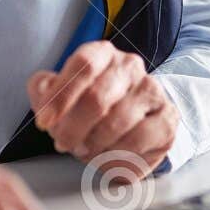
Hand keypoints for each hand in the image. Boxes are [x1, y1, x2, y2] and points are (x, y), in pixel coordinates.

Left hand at [27, 41, 178, 174]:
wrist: (130, 129)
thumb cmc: (90, 111)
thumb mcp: (60, 97)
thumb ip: (43, 89)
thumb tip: (43, 89)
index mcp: (102, 53)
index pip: (83, 65)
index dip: (60, 96)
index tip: (45, 123)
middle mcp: (130, 66)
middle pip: (97, 98)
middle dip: (73, 128)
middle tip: (64, 144)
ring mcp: (152, 91)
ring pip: (117, 122)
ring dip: (94, 145)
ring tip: (87, 150)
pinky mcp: (166, 118)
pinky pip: (139, 140)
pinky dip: (117, 154)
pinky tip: (109, 156)